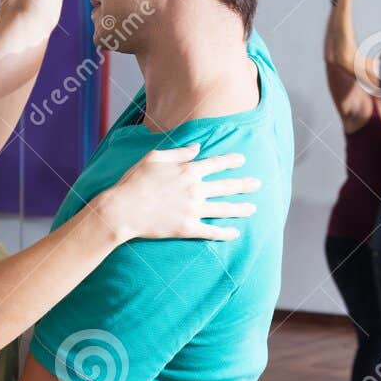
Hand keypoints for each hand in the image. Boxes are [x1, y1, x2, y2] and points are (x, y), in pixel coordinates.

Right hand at [99, 143, 259, 241]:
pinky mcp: (187, 228)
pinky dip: (224, 233)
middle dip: (244, 185)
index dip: (231, 161)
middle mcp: (195, 189)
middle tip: (258, 184)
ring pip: (223, 209)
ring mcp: (192, 210)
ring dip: (240, 209)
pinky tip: (235, 233)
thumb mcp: (154, 157)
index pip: (216, 163)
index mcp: (188, 170)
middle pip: (226, 186)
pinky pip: (211, 231)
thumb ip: (179, 152)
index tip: (242, 159)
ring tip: (253, 208)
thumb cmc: (134, 181)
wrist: (122, 209)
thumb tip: (197, 147)